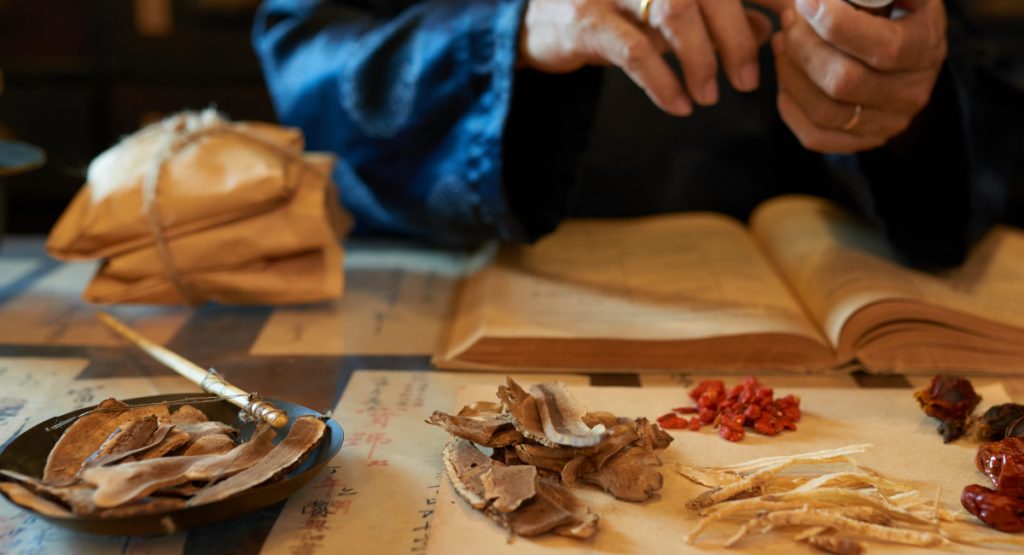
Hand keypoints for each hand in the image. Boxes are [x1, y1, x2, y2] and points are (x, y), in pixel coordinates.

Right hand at [518, 0, 772, 115]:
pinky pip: (636, 52)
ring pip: (675, 16)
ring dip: (700, 61)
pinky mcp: (588, 19)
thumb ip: (715, 15)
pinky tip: (678, 105)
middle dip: (734, 40)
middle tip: (746, 81)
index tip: (791, 28)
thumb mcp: (665, 11)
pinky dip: (663, 82)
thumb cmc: (612, 13)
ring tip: (709, 97)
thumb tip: (765, 27)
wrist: (537, 20)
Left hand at [771, 0, 946, 152]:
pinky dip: (790, 105)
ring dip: (790, 73)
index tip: (807, 2)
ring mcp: (887, 123)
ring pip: (825, 111)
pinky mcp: (861, 141)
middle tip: (789, 20)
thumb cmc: (892, 7)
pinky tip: (786, 74)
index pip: (884, 48)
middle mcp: (912, 93)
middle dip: (804, 47)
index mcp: (925, 49)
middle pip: (845, 82)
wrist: (903, 46)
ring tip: (782, 42)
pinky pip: (814, 136)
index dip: (836, 25)